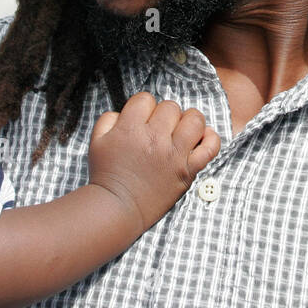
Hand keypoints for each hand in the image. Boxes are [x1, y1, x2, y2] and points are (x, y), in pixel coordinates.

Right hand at [88, 91, 219, 233]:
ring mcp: (174, 155)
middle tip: (159, 129)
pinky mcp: (188, 170)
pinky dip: (210, 139)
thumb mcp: (96, 142)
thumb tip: (124, 111)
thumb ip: (108, 119)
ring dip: (189, 121)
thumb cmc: (107, 176)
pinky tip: (201, 138)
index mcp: (130, 129)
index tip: (142, 119)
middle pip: (171, 107)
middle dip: (164, 114)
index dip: (144, 107)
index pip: (146, 98)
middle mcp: (154, 138)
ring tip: (181, 131)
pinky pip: (210, 147)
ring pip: (195, 120)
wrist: (118, 208)